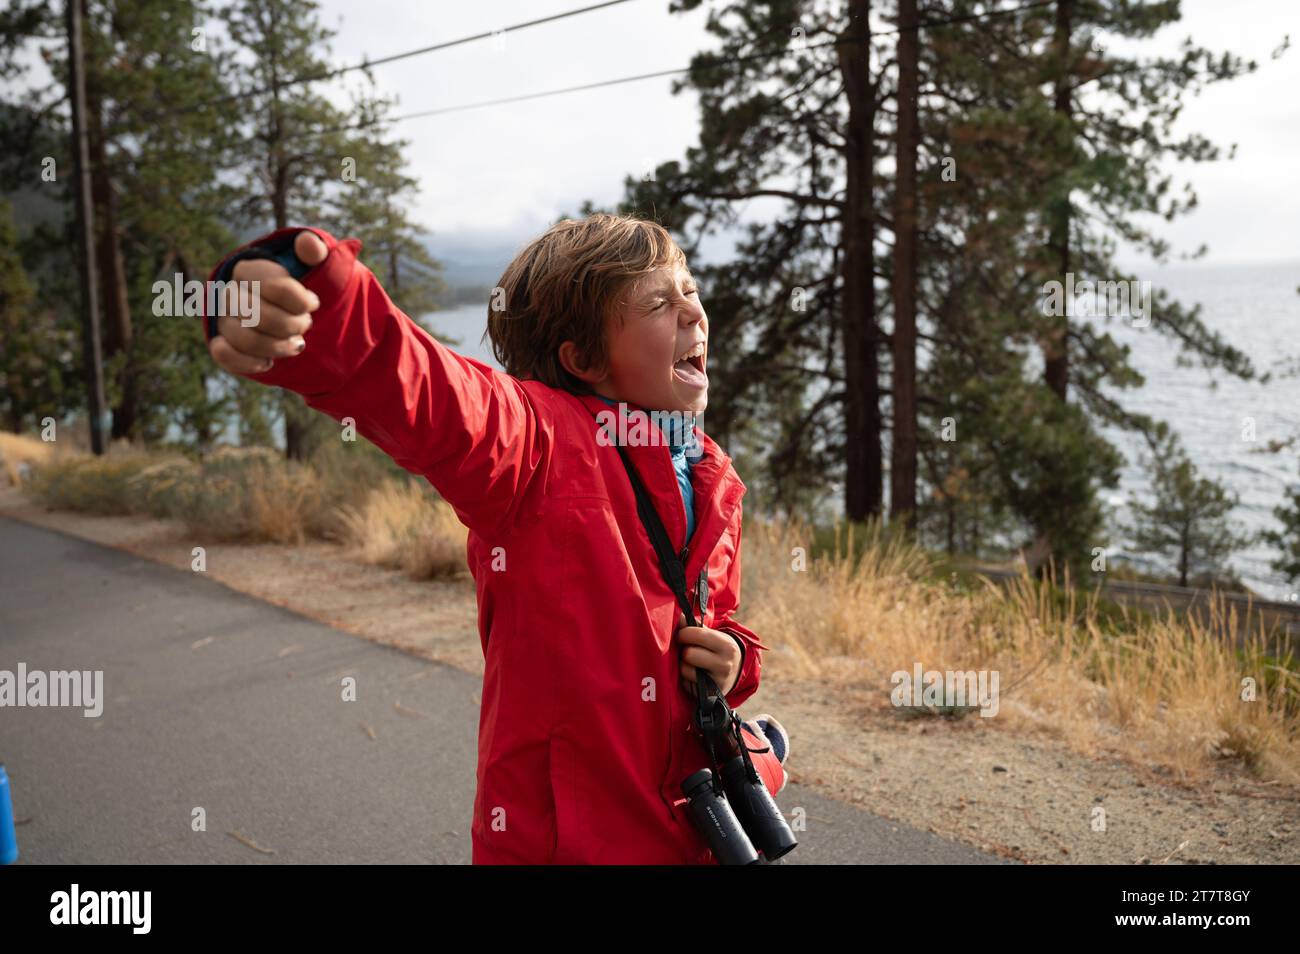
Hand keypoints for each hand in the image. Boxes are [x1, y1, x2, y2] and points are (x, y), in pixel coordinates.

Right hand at [208, 230, 328, 376]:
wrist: (289, 314)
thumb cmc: (302, 286)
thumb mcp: (314, 265)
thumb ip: (316, 251)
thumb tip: (308, 243)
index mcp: (248, 269)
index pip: (271, 285)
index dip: (299, 300)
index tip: (314, 304)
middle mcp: (229, 292)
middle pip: (256, 313)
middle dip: (290, 324)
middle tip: (306, 325)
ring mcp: (224, 319)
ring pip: (244, 337)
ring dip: (277, 346)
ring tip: (296, 344)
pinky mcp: (222, 344)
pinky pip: (223, 355)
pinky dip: (249, 362)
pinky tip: (269, 362)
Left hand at [675, 613, 741, 697]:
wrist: (736, 672)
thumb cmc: (718, 649)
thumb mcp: (713, 635)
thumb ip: (694, 625)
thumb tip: (677, 615)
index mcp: (727, 645)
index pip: (697, 634)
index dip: (684, 633)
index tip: (682, 635)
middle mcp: (725, 664)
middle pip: (689, 654)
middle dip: (684, 651)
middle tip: (687, 649)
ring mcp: (717, 682)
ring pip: (685, 670)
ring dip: (683, 665)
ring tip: (691, 663)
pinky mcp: (708, 695)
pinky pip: (685, 684)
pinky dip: (685, 679)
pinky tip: (693, 675)